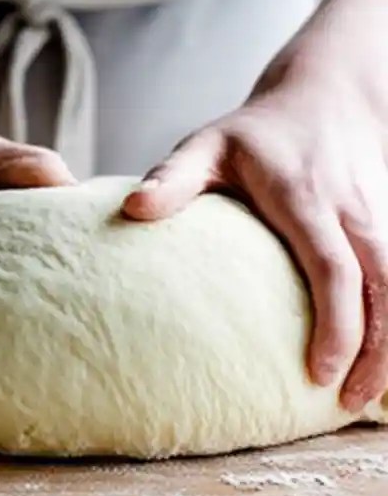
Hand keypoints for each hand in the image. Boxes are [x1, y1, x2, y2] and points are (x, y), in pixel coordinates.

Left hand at [123, 58, 387, 410]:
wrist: (328, 93)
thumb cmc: (254, 132)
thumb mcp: (207, 145)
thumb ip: (173, 179)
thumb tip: (132, 210)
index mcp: (305, 199)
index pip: (333, 268)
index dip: (335, 322)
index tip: (320, 371)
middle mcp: (351, 212)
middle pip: (383, 285)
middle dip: (376, 348)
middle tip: (348, 402)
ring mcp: (377, 218)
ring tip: (365, 397)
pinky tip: (380, 362)